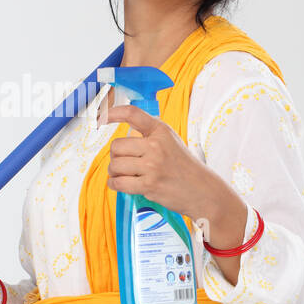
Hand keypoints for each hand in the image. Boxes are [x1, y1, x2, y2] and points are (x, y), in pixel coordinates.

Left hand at [103, 104, 237, 226]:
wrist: (201, 190)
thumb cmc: (183, 166)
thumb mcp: (171, 141)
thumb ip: (150, 135)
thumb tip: (121, 138)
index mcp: (161, 131)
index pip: (132, 114)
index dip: (113, 113)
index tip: (101, 117)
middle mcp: (156, 145)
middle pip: (116, 146)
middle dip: (116, 156)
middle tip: (124, 162)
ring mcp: (152, 166)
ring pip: (115, 165)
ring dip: (114, 172)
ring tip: (125, 174)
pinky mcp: (149, 185)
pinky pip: (118, 183)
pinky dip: (114, 184)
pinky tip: (119, 183)